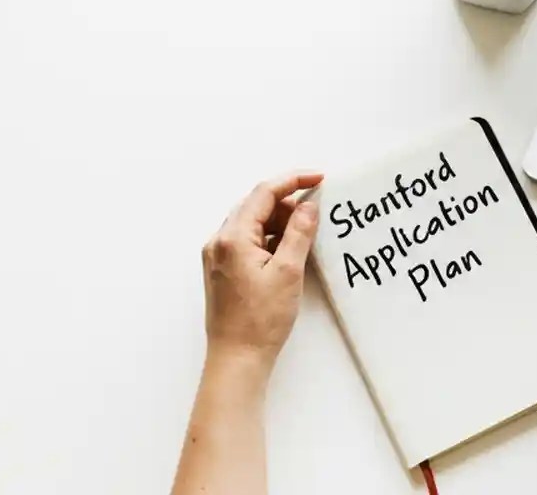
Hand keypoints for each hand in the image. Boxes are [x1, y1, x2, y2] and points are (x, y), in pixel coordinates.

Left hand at [200, 172, 323, 371]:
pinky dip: (269, 237)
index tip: (319, 177)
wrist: (237, 358)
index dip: (293, 180)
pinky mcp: (222, 270)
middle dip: (287, 201)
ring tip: (306, 233)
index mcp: (232, 238)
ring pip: (251, 223)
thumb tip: (309, 205)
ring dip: (279, 220)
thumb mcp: (289, 272)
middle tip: (317, 210)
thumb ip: (299, 233)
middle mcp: (219, 242)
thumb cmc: (261, 320)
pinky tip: (288, 249)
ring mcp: (217, 256)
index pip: (263, 193)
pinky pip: (247, 240)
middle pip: (255, 205)